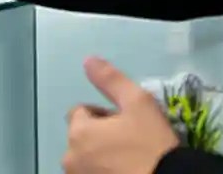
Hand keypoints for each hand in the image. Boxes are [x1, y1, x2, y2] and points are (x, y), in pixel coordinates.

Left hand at [63, 57, 179, 173]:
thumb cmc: (152, 145)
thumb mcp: (138, 103)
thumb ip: (111, 80)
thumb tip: (88, 60)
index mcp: (78, 133)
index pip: (81, 112)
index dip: (104, 114)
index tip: (126, 123)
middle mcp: (70, 159)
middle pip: (82, 136)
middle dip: (101, 135)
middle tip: (130, 141)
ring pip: (86, 158)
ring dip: (101, 155)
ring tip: (130, 159)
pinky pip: (92, 172)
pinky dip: (104, 170)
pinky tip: (127, 171)